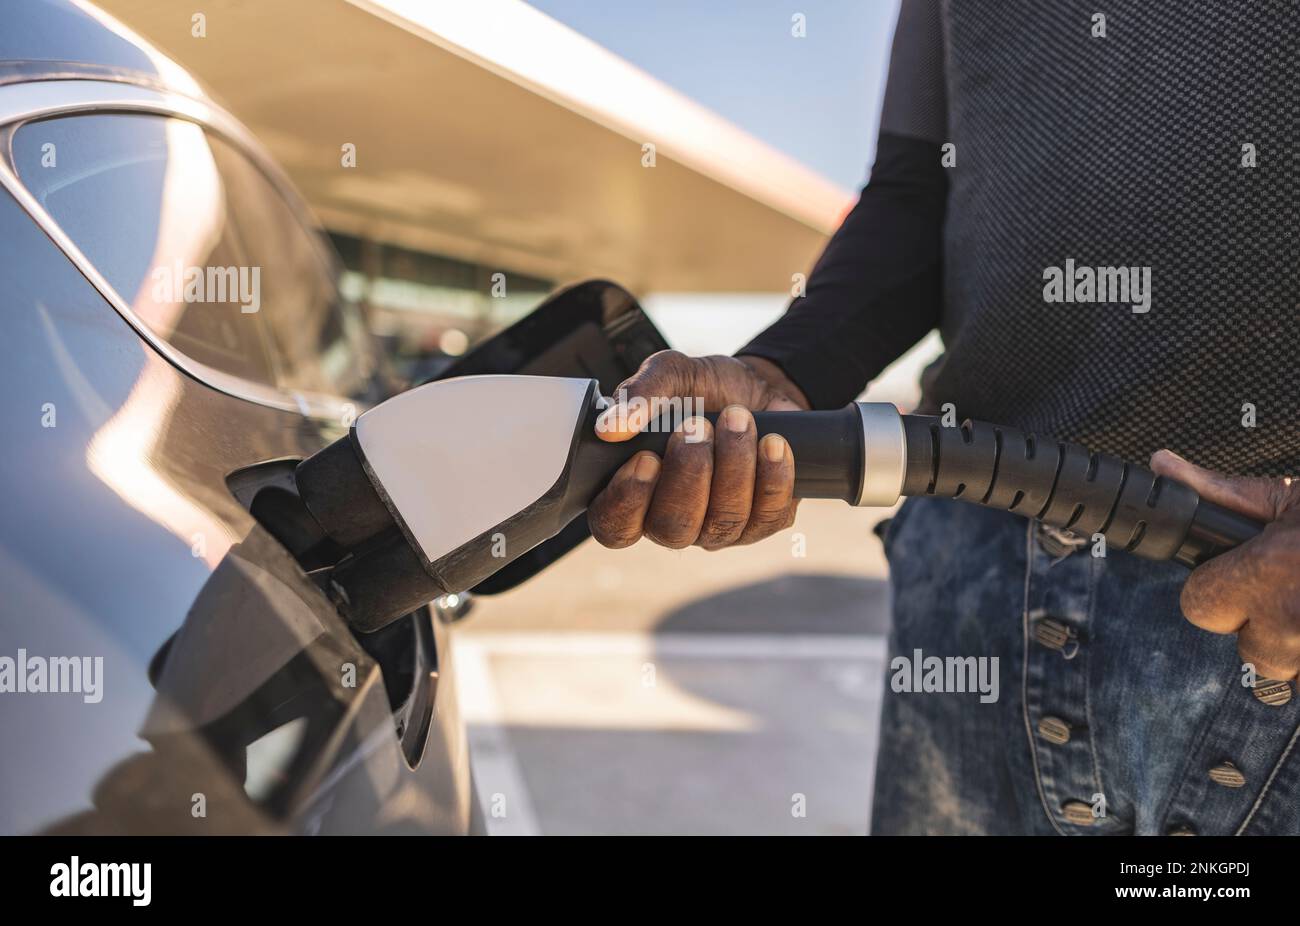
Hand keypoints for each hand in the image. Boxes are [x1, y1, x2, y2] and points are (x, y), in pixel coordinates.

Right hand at [587, 351, 808, 549]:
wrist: (759, 391)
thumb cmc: (705, 391)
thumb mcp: (670, 374)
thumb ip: (637, 394)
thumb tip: (610, 427)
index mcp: (637, 492)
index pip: (615, 526)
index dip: (627, 501)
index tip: (647, 458)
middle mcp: (672, 519)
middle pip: (671, 528)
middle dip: (689, 473)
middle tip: (697, 425)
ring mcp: (717, 528)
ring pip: (722, 520)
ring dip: (733, 464)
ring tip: (739, 417)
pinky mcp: (762, 523)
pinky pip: (768, 514)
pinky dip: (772, 474)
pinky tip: (771, 442)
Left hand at [1150, 450, 1299, 679]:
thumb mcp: (1292, 498)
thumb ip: (1221, 492)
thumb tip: (1163, 467)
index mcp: (1272, 569)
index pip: (1199, 607)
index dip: (1218, 589)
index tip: (1242, 574)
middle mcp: (1297, 618)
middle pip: (1248, 648)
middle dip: (1267, 621)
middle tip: (1298, 587)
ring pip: (1291, 669)